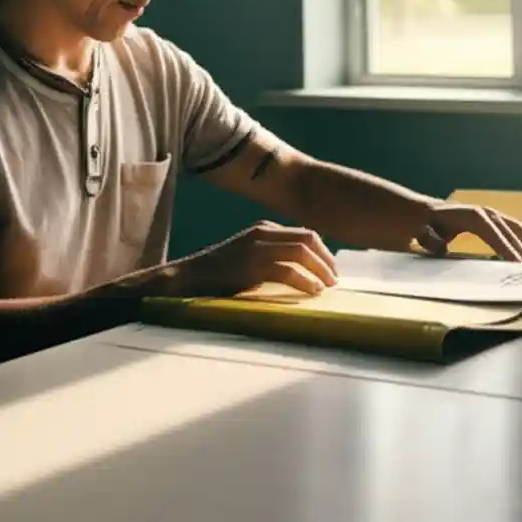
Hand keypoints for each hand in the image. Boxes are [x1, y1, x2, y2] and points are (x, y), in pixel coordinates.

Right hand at [181, 220, 338, 295]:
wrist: (186, 278)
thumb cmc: (217, 274)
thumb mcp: (247, 257)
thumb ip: (270, 256)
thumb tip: (299, 271)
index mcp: (263, 229)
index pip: (304, 233)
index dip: (322, 252)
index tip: (330, 270)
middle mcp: (262, 233)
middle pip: (308, 239)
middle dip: (326, 259)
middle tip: (335, 279)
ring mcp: (256, 247)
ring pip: (302, 252)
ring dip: (320, 269)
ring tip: (328, 286)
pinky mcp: (251, 266)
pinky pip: (288, 271)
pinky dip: (305, 282)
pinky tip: (312, 292)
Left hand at [414, 203, 521, 262]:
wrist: (426, 215)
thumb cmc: (425, 228)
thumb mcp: (422, 233)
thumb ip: (428, 239)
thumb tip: (441, 246)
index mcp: (471, 216)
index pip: (494, 233)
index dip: (508, 248)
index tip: (520, 265)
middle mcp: (487, 214)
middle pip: (513, 232)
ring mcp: (495, 217)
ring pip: (521, 232)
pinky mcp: (499, 223)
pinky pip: (520, 233)